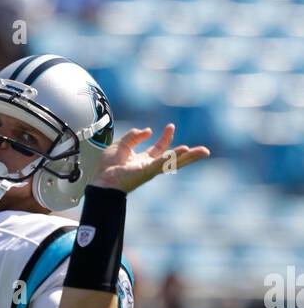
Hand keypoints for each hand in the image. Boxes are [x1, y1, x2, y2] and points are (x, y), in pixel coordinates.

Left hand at [91, 123, 209, 192]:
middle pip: (174, 158)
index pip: (160, 148)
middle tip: (205, 150)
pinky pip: (163, 163)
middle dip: (189, 154)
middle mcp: (150, 166)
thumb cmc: (107, 167)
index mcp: (143, 160)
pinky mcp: (148, 172)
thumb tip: (149, 130)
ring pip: (173, 162)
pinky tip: (185, 151)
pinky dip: (174, 156)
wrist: (101, 181)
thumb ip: (134, 136)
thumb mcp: (121, 145)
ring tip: (203, 152)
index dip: (166, 137)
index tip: (171, 126)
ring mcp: (151, 170)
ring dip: (189, 157)